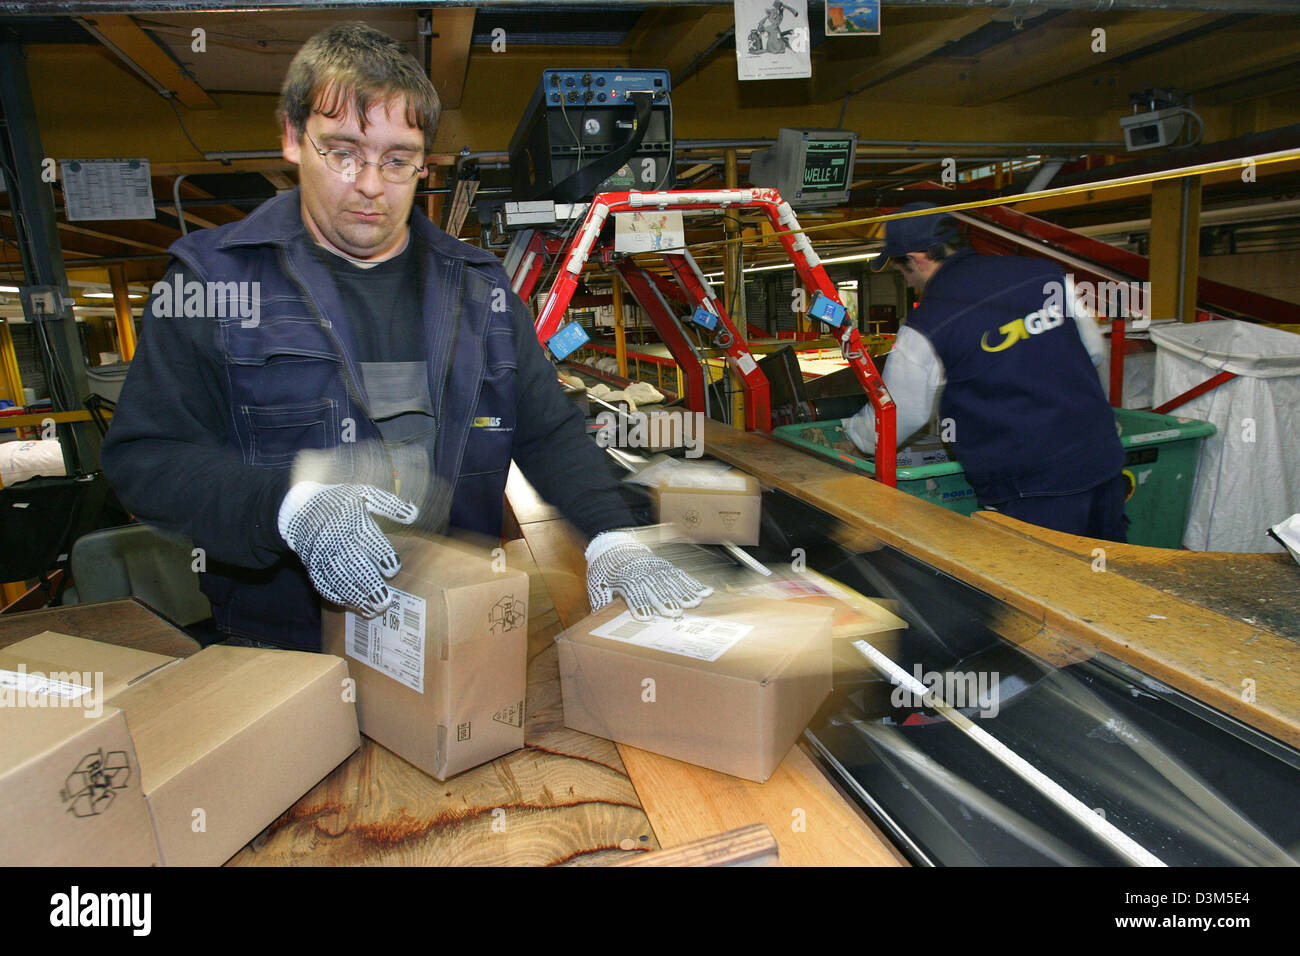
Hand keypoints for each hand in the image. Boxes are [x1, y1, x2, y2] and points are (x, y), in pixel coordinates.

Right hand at [278, 481, 417, 615]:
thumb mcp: (365, 495)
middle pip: (352, 563)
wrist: (301, 507)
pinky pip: (323, 583)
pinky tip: (352, 605)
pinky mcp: (312, 565)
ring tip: (372, 610)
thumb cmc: (340, 502)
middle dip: (368, 583)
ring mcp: (321, 554)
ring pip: (337, 578)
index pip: (367, 537)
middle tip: (385, 601)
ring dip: (354, 596)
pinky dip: (336, 596)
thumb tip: (414, 513)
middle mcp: (335, 538)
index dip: (380, 553)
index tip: (392, 568)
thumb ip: (389, 505)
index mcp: (352, 519)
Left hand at [586, 530, 712, 621]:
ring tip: (694, 603)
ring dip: (684, 592)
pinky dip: (694, 584)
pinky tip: (706, 592)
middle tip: (675, 611)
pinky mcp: (667, 567)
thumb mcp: (598, 586)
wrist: (613, 547)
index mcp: (624, 578)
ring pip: (672, 580)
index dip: (639, 604)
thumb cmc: (606, 572)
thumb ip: (601, 603)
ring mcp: (657, 568)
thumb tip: (598, 621)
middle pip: (655, 586)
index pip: (632, 591)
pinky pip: (682, 575)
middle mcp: (643, 572)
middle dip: (665, 599)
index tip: (646, 616)